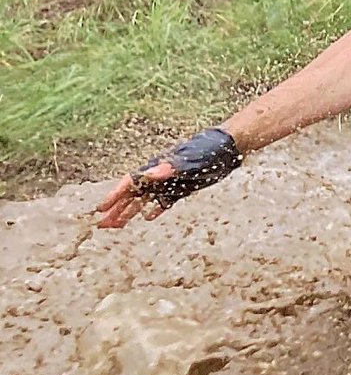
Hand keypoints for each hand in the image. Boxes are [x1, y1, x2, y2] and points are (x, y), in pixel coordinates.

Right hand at [96, 127, 241, 228]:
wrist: (226, 148)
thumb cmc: (206, 151)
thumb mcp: (188, 161)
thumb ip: (169, 168)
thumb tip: (149, 172)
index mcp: (156, 169)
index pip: (129, 184)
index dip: (114, 196)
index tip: (100, 209)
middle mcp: (159, 177)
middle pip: (132, 194)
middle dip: (116, 209)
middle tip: (102, 225)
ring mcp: (170, 183)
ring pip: (144, 200)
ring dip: (130, 212)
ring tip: (117, 226)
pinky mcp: (182, 188)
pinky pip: (164, 201)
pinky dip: (155, 209)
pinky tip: (148, 218)